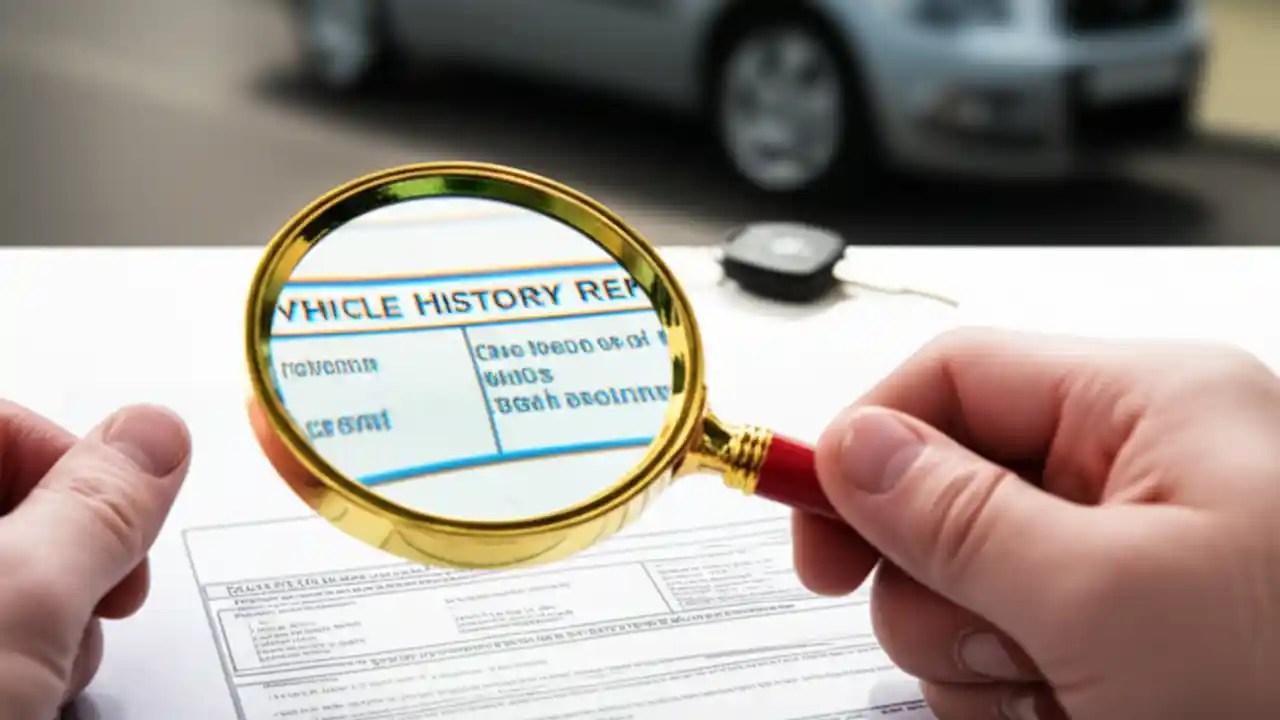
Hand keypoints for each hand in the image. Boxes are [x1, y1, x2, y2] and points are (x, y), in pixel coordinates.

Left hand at [0, 402, 190, 719]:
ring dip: (61, 621)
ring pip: (23, 574)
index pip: (7, 423)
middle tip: (84, 605)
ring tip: (42, 673)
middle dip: (78, 556)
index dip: (75, 466)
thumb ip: (100, 505)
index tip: (108, 522)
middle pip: (26, 503)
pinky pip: (15, 631)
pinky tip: (29, 697)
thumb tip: (158, 432)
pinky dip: (35, 661)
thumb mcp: (26, 599)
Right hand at [793, 328, 1279, 718]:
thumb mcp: (1106, 600)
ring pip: (965, 584)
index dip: (866, 445)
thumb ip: (959, 515)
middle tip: (989, 648)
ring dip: (980, 660)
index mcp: (1146, 404)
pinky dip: (1013, 696)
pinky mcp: (1122, 631)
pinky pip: (1006, 646)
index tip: (813, 531)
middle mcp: (1135, 469)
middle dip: (939, 585)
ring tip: (1061, 701)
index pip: (951, 377)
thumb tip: (850, 449)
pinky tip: (1073, 717)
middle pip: (945, 491)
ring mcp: (1128, 557)